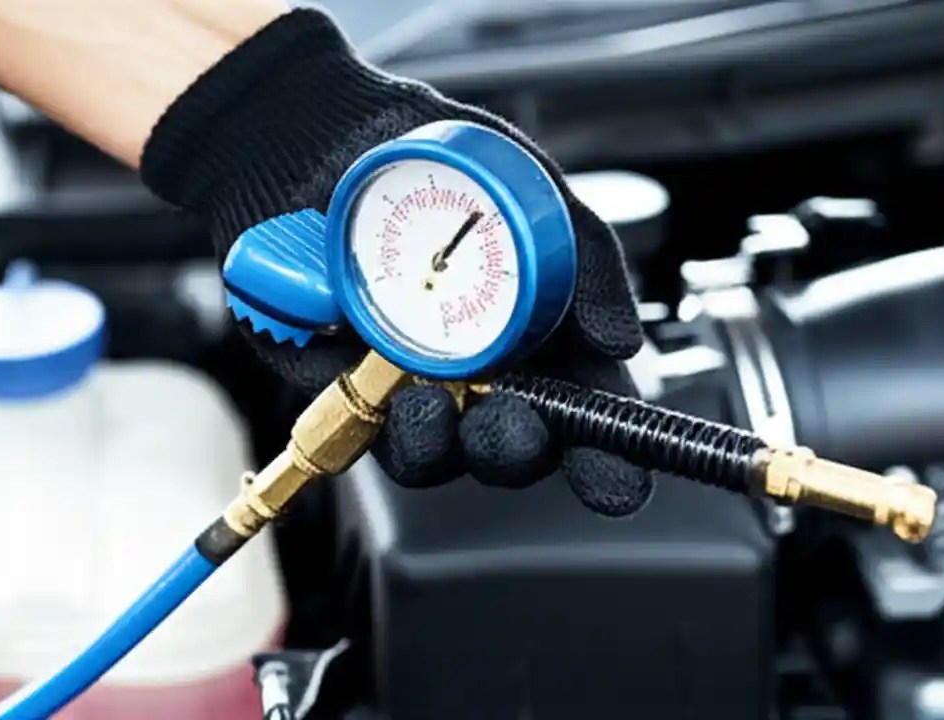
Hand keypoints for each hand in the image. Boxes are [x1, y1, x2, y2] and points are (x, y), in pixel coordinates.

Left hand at [141, 8, 653, 515]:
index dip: (608, 461)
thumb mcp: (531, 186)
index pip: (588, 412)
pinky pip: (373, 438)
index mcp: (543, 336)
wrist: (320, 143)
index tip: (621, 484)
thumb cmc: (435, 161)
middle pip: (518, 448)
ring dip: (447, 447)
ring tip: (434, 406)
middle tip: (518, 426)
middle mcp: (485, 373)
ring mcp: (417, 385)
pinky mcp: (350, 388)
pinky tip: (397, 393)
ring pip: (441, 455)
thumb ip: (587, 259)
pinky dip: (389, 429)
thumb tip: (623, 344)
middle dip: (520, 451)